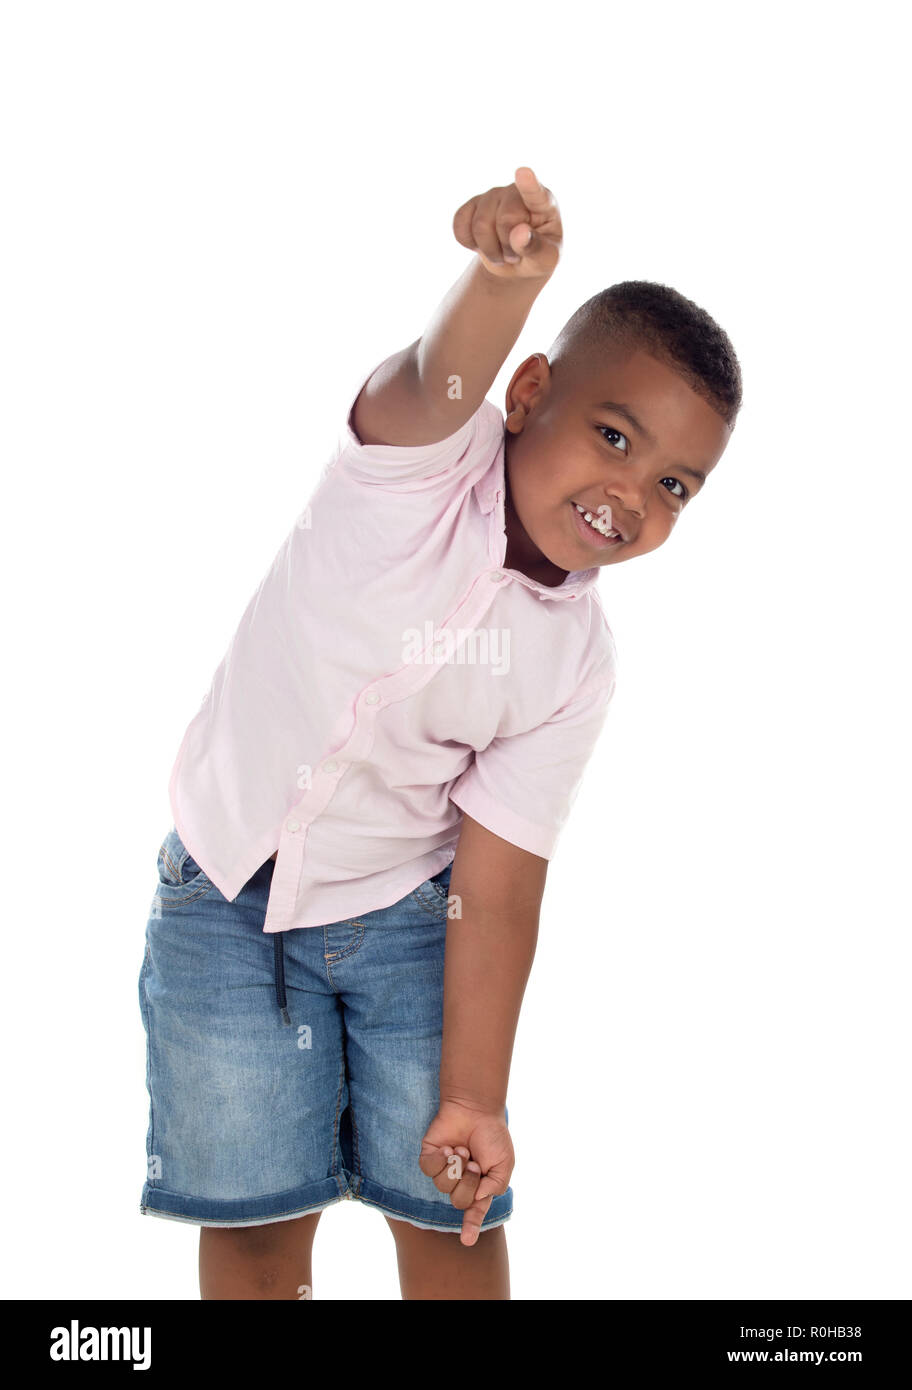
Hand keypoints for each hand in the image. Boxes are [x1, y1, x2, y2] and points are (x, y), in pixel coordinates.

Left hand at [419, 1098, 513, 1245]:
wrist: (476, 1108)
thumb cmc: (492, 1135)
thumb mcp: (504, 1164)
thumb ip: (494, 1187)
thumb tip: (477, 1200)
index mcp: (478, 1186)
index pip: (474, 1211)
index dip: (471, 1226)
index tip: (467, 1242)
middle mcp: (460, 1181)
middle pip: (458, 1200)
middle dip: (467, 1181)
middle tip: (474, 1161)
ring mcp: (444, 1170)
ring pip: (442, 1186)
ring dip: (455, 1166)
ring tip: (461, 1149)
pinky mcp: (430, 1156)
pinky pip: (428, 1169)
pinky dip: (439, 1160)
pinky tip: (448, 1148)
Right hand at [452, 166, 561, 280]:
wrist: (516, 263)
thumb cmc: (537, 256)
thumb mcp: (546, 259)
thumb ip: (537, 248)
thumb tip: (519, 234)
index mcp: (543, 203)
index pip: (535, 193)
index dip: (528, 184)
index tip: (523, 173)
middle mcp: (515, 192)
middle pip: (505, 219)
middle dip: (508, 247)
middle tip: (516, 254)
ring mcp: (492, 196)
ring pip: (480, 225)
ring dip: (490, 250)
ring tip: (502, 253)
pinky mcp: (471, 206)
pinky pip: (460, 226)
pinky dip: (469, 244)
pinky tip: (481, 244)